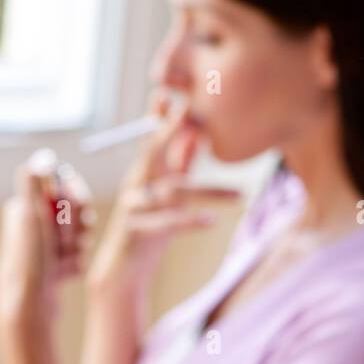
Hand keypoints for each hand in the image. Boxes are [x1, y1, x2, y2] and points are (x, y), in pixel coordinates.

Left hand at [0, 157, 94, 341]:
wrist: (30, 307)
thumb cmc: (29, 261)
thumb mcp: (30, 215)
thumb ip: (34, 182)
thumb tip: (44, 156)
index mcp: (26, 207)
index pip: (64, 188)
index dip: (75, 199)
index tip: (74, 209)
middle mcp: (33, 225)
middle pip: (74, 212)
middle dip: (76, 226)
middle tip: (67, 241)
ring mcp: (44, 247)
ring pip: (79, 236)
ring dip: (77, 247)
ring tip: (63, 261)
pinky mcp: (53, 268)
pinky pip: (77, 258)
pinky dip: (74, 265)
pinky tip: (64, 275)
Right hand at [86, 90, 240, 296]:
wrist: (123, 271)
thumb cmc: (150, 229)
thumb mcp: (167, 195)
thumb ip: (179, 166)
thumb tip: (202, 135)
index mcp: (143, 172)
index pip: (151, 137)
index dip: (159, 115)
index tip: (170, 93)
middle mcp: (135, 184)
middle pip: (153, 153)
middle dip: (170, 131)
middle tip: (191, 114)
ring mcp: (133, 208)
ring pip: (171, 193)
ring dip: (209, 191)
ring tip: (241, 196)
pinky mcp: (136, 233)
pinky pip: (166, 224)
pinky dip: (190, 221)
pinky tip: (212, 222)